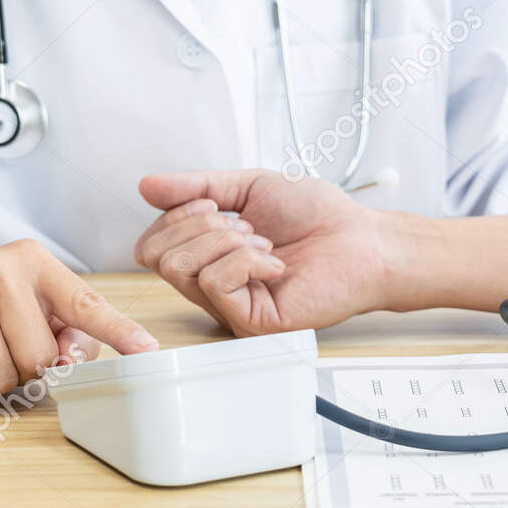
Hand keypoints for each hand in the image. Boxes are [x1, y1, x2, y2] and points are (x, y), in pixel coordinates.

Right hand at [0, 240, 158, 397]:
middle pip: (40, 357)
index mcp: (33, 261)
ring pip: (2, 377)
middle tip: (3, 343)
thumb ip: (71, 332)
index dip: (119, 331)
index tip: (147, 351)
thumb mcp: (34, 304)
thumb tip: (70, 362)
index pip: (84, 303)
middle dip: (26, 366)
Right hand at [134, 169, 390, 334]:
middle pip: (156, 256)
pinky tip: (276, 263)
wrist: (361, 239)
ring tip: (265, 243)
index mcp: (206, 256)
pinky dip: (245, 260)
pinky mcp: (248, 321)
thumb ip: (195, 186)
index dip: (176, 215)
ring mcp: (228, 306)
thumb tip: (146, 186)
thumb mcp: (247, 185)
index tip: (219, 204)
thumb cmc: (316, 215)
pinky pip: (215, 283)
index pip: (150, 244)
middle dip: (200, 224)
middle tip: (247, 225)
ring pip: (182, 267)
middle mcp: (210, 285)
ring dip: (228, 240)